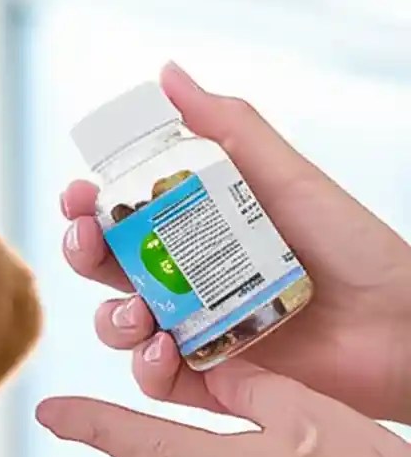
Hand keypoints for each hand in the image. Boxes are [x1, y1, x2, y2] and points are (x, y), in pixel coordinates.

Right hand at [61, 62, 410, 424]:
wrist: (404, 326)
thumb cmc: (356, 249)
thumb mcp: (287, 179)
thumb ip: (229, 128)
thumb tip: (168, 76)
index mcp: (196, 231)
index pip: (122, 216)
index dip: (89, 205)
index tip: (79, 193)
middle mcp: (187, 281)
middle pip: (107, 269)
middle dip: (82, 254)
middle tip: (87, 240)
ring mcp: (195, 331)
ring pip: (120, 327)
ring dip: (111, 318)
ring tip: (136, 309)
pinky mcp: (211, 380)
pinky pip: (156, 381)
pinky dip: (146, 368)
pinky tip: (164, 348)